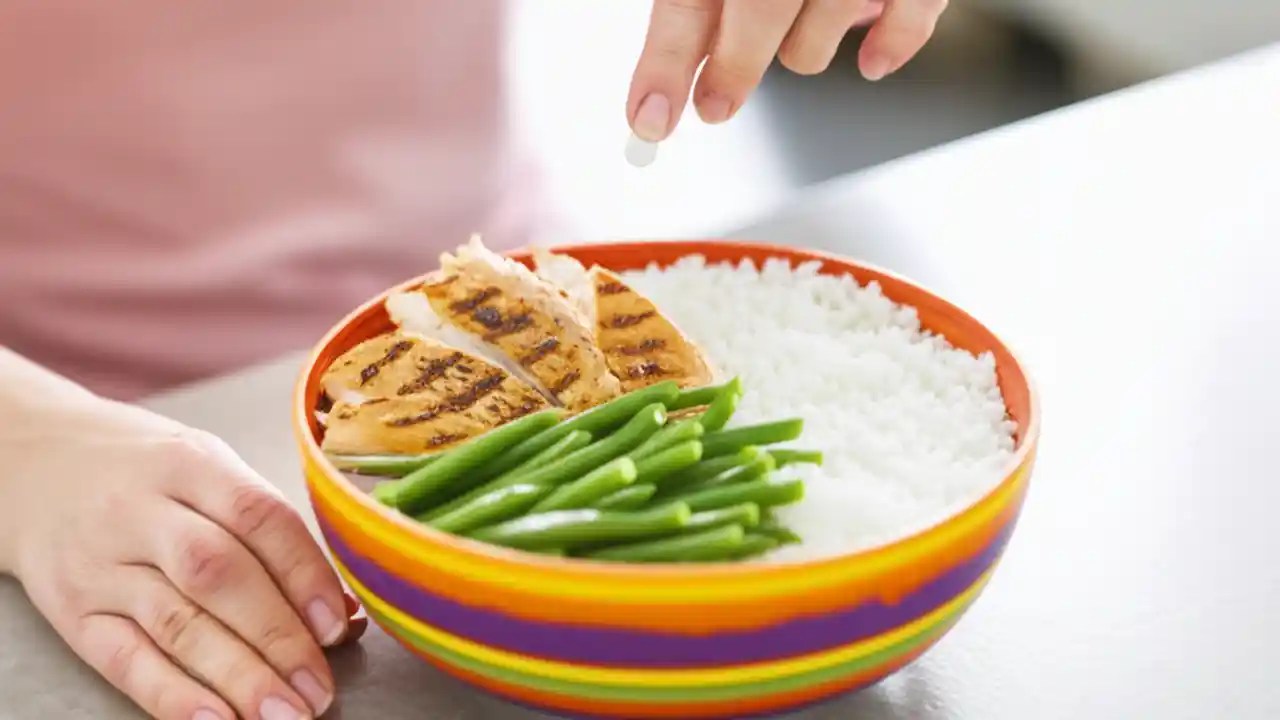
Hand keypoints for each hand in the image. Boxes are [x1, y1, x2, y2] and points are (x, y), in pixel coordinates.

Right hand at [1, 397, 366, 719]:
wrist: (36, 465)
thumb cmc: (149, 473)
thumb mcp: (209, 470)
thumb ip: (271, 533)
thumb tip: (341, 612)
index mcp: (189, 464)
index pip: (258, 517)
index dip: (304, 574)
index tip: (338, 624)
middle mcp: (140, 511)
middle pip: (217, 574)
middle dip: (277, 637)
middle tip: (318, 688)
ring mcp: (101, 563)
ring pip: (175, 623)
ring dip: (237, 675)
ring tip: (285, 713)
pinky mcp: (72, 611)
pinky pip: (124, 659)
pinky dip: (172, 695)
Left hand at [628, 0, 948, 139]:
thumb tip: (670, 65)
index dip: (666, 61)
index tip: (649, 116)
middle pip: (761, 9)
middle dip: (735, 69)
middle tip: (716, 105)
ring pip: (825, 28)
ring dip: (806, 49)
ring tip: (800, 29)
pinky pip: (909, 18)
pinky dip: (888, 46)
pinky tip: (870, 58)